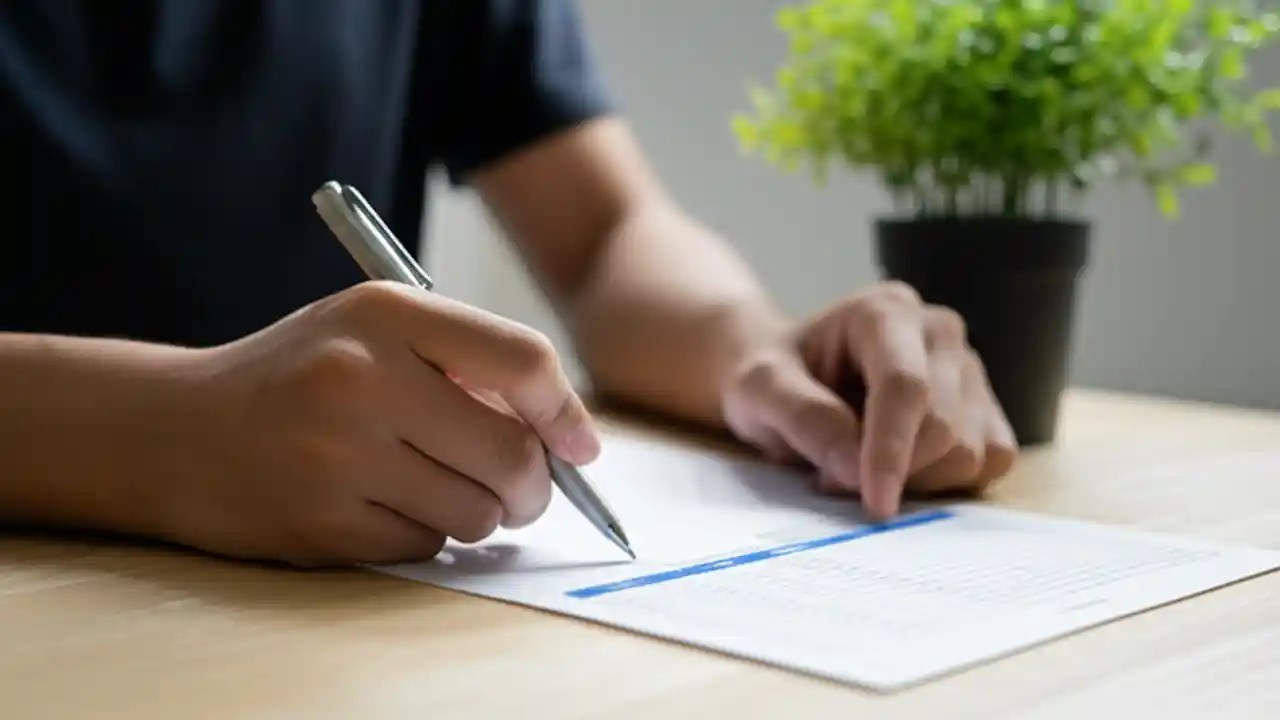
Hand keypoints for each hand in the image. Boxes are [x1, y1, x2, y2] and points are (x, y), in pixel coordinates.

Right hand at [157, 281, 599, 565]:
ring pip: (475, 513)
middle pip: (512, 454)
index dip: (567, 411)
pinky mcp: (319, 522)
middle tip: (524, 492)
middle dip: (535, 486)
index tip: (582, 446)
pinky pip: (423, 546)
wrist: (173, 430)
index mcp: (384, 315)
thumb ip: (462, 362)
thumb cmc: (297, 376)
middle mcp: (361, 378)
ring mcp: (337, 455)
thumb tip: (566, 433)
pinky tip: (383, 507)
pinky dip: (423, 535)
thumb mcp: (370, 330)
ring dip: (477, 514)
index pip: (521, 360)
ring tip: (437, 489)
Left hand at [721, 282, 1016, 519]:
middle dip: (893, 471)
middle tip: (832, 478)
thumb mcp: (760, 391)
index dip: (891, 451)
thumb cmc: (772, 377)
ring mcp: (968, 369)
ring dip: (916, 481)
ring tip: (860, 467)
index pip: (906, 386)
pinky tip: (903, 471)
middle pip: (944, 427)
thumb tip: (855, 469)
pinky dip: (948, 482)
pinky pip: (992, 462)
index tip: (873, 504)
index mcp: (885, 311)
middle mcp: (939, 331)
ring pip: (970, 452)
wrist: (789, 377)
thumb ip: (803, 418)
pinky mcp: (983, 408)